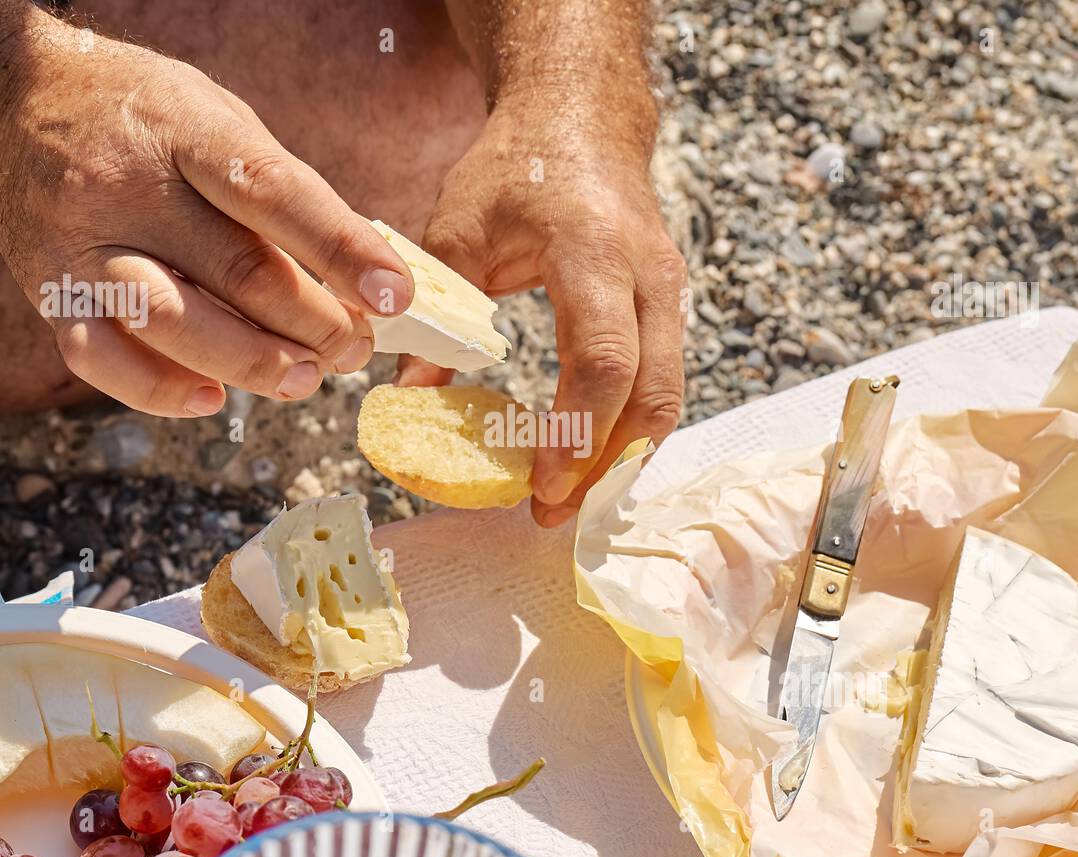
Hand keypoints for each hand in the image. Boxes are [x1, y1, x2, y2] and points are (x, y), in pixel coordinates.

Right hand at [0, 16, 414, 416]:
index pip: (274, 193)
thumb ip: (278, 190)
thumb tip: (354, 274)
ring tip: (304, 378)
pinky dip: (160, 390)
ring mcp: (82, 241)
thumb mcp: (216, 119)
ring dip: (252, 364)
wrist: (9, 102)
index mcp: (183, 129)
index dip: (342, 250)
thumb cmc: (143, 118)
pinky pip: (102, 358)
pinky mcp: (48, 290)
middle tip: (354, 350)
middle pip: (236, 272)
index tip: (394, 296)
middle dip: (314, 324)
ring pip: (172, 322)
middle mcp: (127, 186)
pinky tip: (212, 397)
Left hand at [400, 98, 686, 525]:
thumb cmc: (517, 166)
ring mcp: (668, 291)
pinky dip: (628, 428)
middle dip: (605, 466)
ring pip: (665, 396)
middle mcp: (648, 277)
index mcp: (595, 253)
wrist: (583, 118)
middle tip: (553, 515)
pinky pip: (661, 380)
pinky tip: (589, 458)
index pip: (603, 362)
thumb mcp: (459, 230)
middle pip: (651, 394)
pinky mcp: (668, 305)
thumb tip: (408, 399)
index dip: (576, 432)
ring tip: (568, 501)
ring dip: (621, 456)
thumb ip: (440, 314)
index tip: (541, 487)